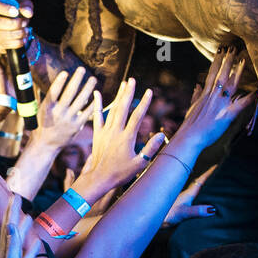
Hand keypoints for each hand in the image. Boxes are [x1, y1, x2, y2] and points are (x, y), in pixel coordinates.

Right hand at [0, 0, 33, 54]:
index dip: (1, 8)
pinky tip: (23, 39)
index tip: (16, 11)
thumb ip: (25, 5)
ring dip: (16, 34)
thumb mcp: (21, 4)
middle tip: (23, 23)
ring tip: (26, 30)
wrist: (13, 25)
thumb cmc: (15, 11)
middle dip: (11, 23)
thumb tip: (27, 13)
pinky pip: (3, 45)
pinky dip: (16, 43)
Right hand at [36, 67, 97, 147]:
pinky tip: (96, 95)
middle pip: (69, 93)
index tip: (65, 73)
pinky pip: (87, 112)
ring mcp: (68, 120)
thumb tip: (35, 82)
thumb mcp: (38, 111)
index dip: (59, 82)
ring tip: (92, 79)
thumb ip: (40, 97)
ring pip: (80, 100)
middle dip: (77, 79)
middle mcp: (58, 113)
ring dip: (88, 88)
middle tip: (82, 69)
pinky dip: (93, 103)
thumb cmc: (40, 125)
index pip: (53, 92)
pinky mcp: (76, 126)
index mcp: (47, 108)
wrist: (45, 145)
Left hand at [77, 78, 163, 192]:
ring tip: (123, 83)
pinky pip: (97, 116)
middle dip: (128, 93)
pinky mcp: (97, 134)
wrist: (99, 178)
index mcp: (127, 138)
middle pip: (123, 108)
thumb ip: (151, 148)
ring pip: (112, 110)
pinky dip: (97, 104)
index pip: (137, 117)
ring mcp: (105, 132)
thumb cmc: (121, 173)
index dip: (144, 103)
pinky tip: (96, 93)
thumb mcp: (139, 163)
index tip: (149, 91)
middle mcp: (115, 132)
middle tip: (132, 80)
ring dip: (118, 96)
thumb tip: (161, 134)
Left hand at [161, 164, 217, 226]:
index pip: (202, 181)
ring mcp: (182, 199)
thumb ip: (197, 211)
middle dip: (209, 176)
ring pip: (195, 189)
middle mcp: (185, 194)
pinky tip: (199, 196)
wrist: (150, 218)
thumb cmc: (166, 216)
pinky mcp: (178, 205)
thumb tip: (212, 209)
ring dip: (203, 184)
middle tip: (218, 169)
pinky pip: (192, 196)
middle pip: (199, 183)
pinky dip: (198, 193)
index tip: (219, 165)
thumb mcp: (183, 213)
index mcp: (188, 193)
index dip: (211, 173)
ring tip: (213, 180)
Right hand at [176, 48, 255, 152]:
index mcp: (205, 94)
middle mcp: (212, 96)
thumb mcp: (192, 107)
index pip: (211, 73)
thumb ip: (196, 95)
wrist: (189, 137)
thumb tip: (197, 85)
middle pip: (221, 74)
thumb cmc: (189, 125)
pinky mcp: (226, 115)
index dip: (217, 61)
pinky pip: (240, 105)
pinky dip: (249, 98)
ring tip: (243, 60)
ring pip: (230, 84)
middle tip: (234, 47)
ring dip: (237, 71)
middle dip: (228, 60)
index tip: (221, 50)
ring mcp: (219, 104)